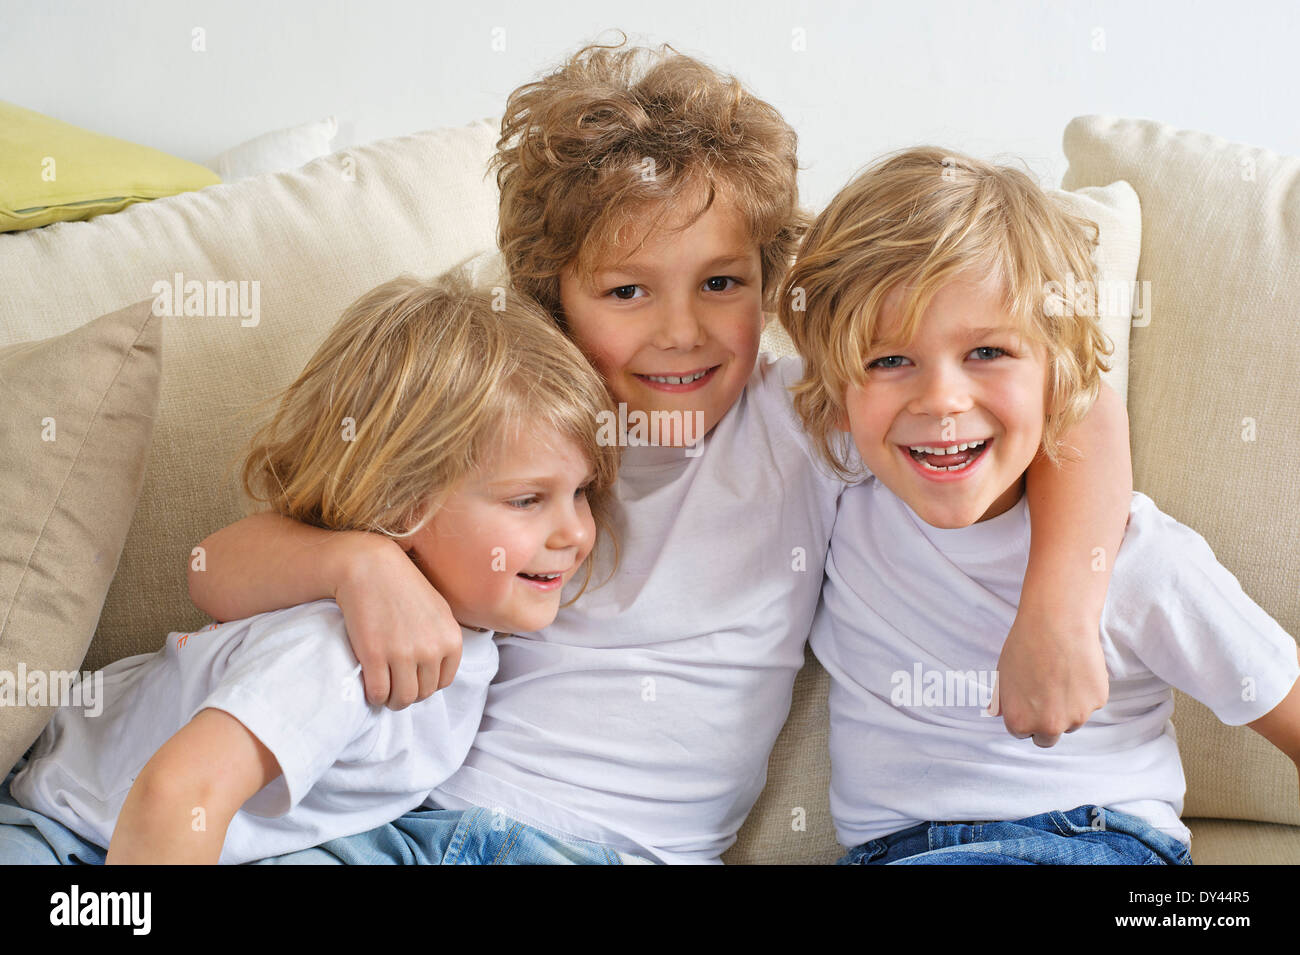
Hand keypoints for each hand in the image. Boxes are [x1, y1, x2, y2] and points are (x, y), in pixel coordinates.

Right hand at [332, 534, 462, 709]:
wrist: (370, 568)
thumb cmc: (403, 586)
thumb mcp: (438, 610)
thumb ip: (443, 640)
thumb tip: (437, 671)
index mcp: (451, 640)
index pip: (443, 682)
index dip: (426, 684)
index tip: (412, 678)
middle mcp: (432, 650)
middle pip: (423, 693)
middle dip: (408, 693)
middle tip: (394, 685)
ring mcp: (404, 654)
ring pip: (402, 699)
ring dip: (392, 700)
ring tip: (383, 691)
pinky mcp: (375, 656)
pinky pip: (378, 693)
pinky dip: (374, 696)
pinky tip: (369, 686)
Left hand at [990, 614, 1108, 746]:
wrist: (1056, 623)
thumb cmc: (1024, 645)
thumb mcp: (1002, 674)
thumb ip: (1001, 700)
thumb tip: (995, 712)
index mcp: (1020, 723)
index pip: (1022, 733)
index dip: (1025, 715)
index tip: (1028, 699)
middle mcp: (1049, 726)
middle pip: (1048, 738)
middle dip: (1046, 723)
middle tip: (1046, 695)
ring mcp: (1077, 716)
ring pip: (1072, 720)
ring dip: (1068, 707)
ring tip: (1060, 674)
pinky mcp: (1097, 701)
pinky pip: (1090, 702)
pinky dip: (1085, 691)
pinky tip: (1077, 667)